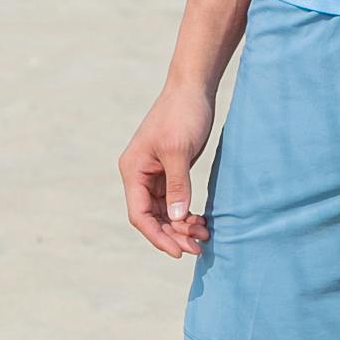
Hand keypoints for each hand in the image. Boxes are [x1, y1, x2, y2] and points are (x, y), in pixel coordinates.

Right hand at [120, 84, 214, 257]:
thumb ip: (178, 185)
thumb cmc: (183, 114)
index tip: (178, 251)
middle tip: (199, 247)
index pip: (140, 214)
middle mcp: (139, 175)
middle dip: (174, 234)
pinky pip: (175, 201)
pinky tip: (202, 221)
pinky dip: (186, 213)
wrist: (193, 88)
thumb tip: (176, 219)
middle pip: (152, 217)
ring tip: (205, 235)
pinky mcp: (170, 171)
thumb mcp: (179, 151)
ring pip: (165, 212)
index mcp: (133, 170)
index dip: (157, 236)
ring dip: (182, 226)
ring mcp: (154, 174)